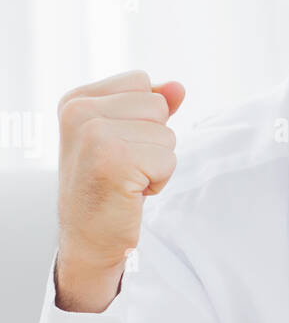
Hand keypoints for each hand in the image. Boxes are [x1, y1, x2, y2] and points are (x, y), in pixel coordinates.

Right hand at [57, 70, 185, 274]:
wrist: (89, 240)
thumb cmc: (108, 188)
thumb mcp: (124, 138)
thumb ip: (149, 107)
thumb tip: (178, 87)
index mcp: (76, 101)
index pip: (141, 82)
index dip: (142, 120)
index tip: (116, 149)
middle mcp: (79, 112)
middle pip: (157, 105)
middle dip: (152, 141)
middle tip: (124, 168)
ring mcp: (94, 135)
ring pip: (166, 134)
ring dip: (156, 163)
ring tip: (126, 181)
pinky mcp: (114, 160)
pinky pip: (169, 159)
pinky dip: (159, 181)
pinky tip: (131, 194)